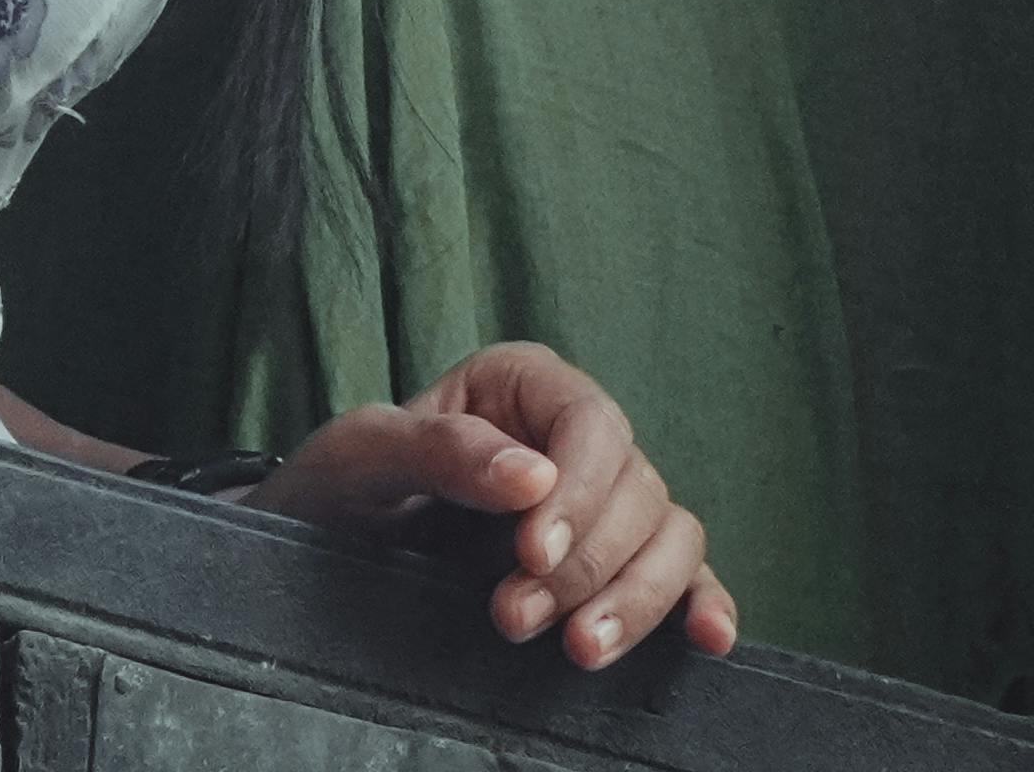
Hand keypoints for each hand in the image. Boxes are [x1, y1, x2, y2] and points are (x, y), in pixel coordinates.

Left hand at [249, 342, 733, 667]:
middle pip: (636, 489)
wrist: (328, 545)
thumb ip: (438, 450)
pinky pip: (684, 575)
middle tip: (513, 616)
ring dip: (637, 598)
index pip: (591, 423)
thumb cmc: (344, 483)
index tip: (530, 553)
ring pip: (670, 535)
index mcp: (524, 385)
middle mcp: (577, 438)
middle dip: (585, 564)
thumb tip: (530, 476)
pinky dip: (703, 603)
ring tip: (580, 648)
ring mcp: (603, 504)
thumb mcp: (363, 454)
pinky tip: (705, 637)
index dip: (577, 492)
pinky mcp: (615, 565)